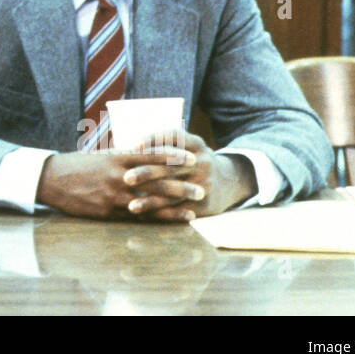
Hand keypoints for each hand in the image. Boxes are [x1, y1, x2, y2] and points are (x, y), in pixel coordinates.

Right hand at [36, 147, 200, 219]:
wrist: (52, 179)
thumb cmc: (77, 165)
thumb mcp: (101, 155)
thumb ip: (123, 157)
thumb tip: (143, 153)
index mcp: (118, 157)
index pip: (151, 154)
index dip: (172, 155)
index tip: (190, 157)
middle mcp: (119, 175)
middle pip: (156, 180)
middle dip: (182, 185)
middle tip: (202, 187)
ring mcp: (114, 195)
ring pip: (150, 201)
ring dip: (175, 205)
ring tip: (194, 208)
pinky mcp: (108, 211)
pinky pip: (136, 216)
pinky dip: (156, 218)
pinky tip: (169, 221)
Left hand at [118, 132, 255, 218]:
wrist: (229, 181)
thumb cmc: (192, 161)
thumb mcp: (187, 147)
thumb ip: (163, 145)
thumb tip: (125, 147)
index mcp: (196, 144)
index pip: (174, 136)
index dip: (154, 140)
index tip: (133, 146)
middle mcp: (202, 161)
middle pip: (172, 166)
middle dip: (147, 173)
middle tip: (125, 177)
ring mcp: (205, 182)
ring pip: (174, 192)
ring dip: (151, 200)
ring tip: (131, 205)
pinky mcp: (206, 202)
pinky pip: (181, 208)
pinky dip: (162, 212)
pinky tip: (147, 217)